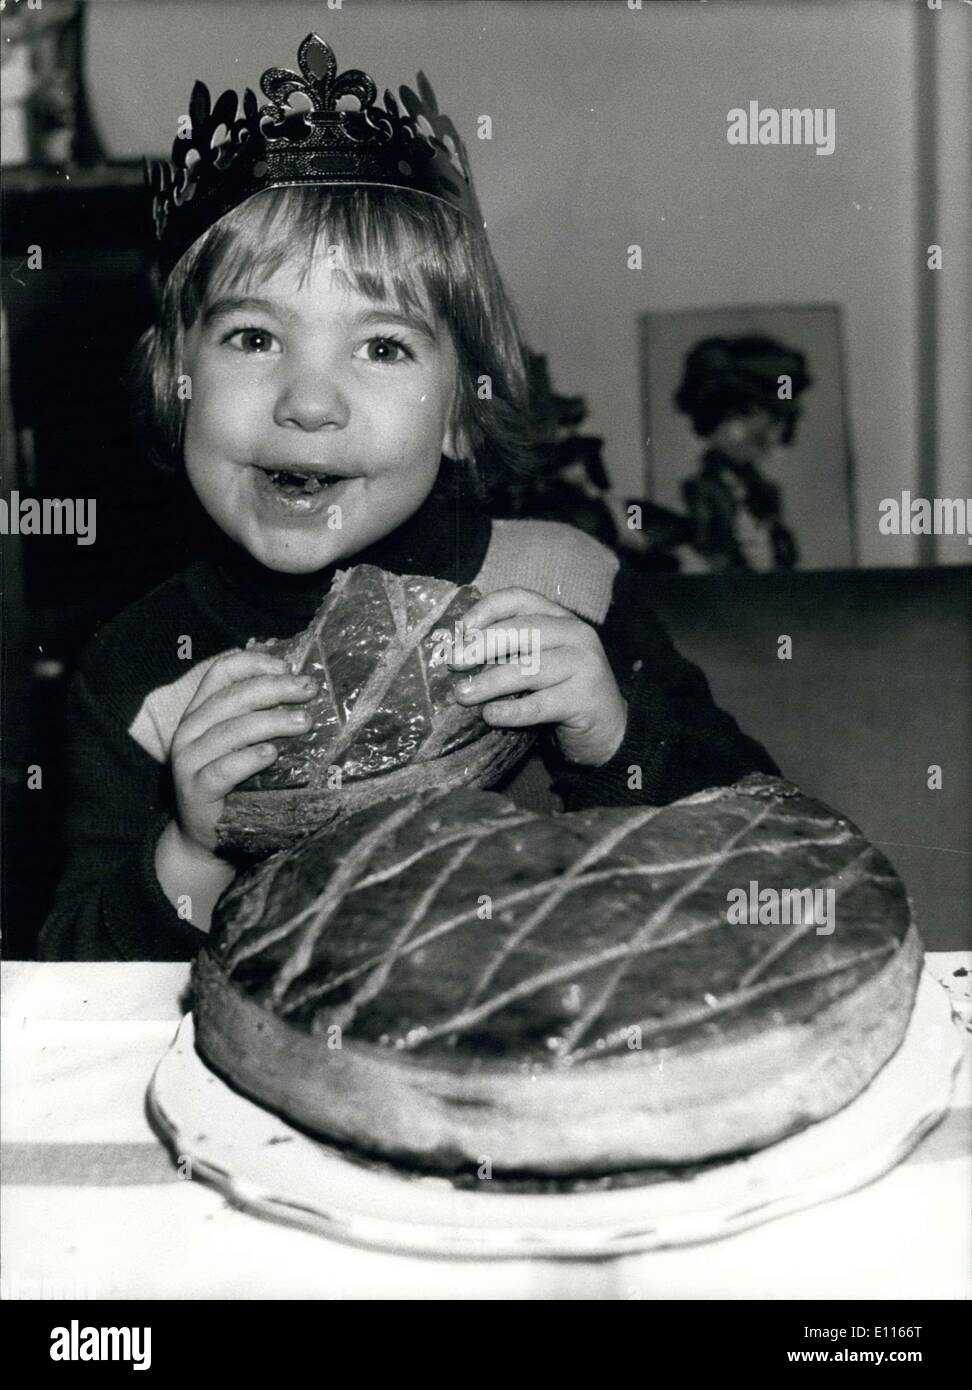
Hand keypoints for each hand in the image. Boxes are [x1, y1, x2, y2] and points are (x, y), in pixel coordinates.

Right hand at [170, 649, 317, 853]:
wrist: (204, 837)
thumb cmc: (233, 782)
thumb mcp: (241, 743)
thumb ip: (258, 714)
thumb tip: (299, 684)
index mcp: (200, 711)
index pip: (221, 673)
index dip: (254, 663)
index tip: (288, 666)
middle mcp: (189, 731)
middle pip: (231, 698)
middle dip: (274, 689)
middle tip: (308, 690)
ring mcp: (188, 762)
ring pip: (229, 731)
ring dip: (270, 722)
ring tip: (303, 722)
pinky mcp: (196, 792)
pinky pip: (222, 770)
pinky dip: (248, 759)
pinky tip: (271, 755)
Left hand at [449, 587, 627, 766]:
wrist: (609, 727)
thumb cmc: (561, 691)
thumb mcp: (537, 662)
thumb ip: (509, 651)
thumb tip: (458, 652)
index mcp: (560, 618)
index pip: (519, 599)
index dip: (485, 610)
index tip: (459, 631)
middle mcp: (575, 634)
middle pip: (522, 630)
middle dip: (481, 645)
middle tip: (454, 663)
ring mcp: (584, 665)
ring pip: (529, 669)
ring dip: (489, 682)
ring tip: (462, 695)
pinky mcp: (585, 698)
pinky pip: (540, 704)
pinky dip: (512, 711)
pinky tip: (491, 715)